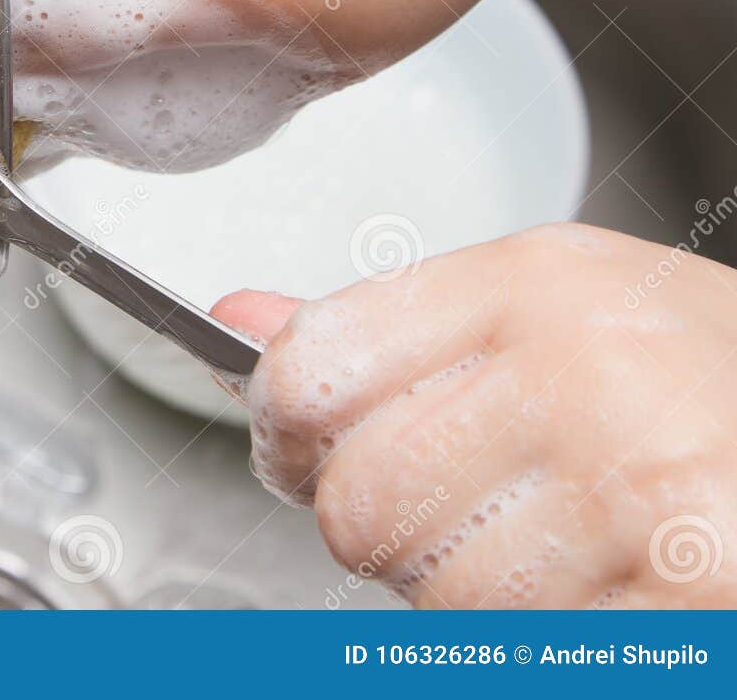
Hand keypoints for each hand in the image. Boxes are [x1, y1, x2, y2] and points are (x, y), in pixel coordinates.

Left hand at [214, 224, 736, 607]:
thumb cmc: (706, 375)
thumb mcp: (553, 308)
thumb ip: (388, 325)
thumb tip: (240, 322)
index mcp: (533, 285)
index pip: (311, 369)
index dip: (283, 428)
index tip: (300, 447)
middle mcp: (582, 370)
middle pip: (356, 500)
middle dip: (380, 527)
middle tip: (451, 509)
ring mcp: (638, 485)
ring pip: (433, 594)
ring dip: (466, 593)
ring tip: (547, 544)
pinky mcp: (681, 585)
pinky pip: (522, 645)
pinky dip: (541, 634)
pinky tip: (594, 585)